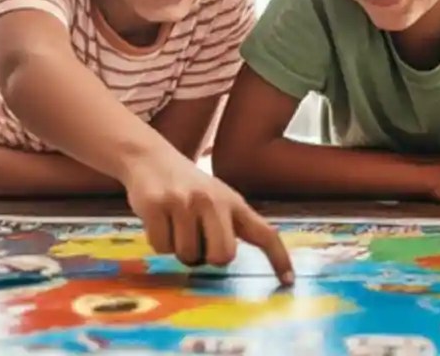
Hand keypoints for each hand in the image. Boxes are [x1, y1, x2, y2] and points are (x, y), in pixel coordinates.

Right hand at [123, 154, 293, 284]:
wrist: (149, 157)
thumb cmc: (186, 186)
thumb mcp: (216, 197)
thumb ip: (228, 224)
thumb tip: (228, 259)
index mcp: (233, 202)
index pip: (264, 233)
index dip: (278, 258)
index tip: (289, 281)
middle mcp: (212, 201)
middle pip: (223, 256)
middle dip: (208, 258)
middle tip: (198, 242)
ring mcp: (184, 202)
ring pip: (187, 255)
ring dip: (179, 249)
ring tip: (175, 224)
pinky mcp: (157, 205)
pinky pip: (162, 248)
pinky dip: (158, 242)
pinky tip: (158, 220)